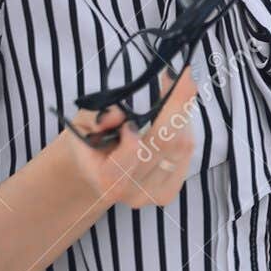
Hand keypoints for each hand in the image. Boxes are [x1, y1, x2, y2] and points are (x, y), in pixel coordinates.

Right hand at [57, 66, 198, 208]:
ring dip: (182, 116)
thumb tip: (119, 115)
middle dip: (177, 106)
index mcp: (106, 178)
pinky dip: (184, 131)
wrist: (91, 175)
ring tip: (174, 95)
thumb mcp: (83, 124)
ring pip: (182, 146)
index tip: (138, 111)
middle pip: (166, 144)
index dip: (142, 128)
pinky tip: (174, 120)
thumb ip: (98, 117)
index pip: (133, 152)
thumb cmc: (88, 144)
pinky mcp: (169, 192)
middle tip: (185, 76)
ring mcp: (153, 194)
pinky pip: (187, 154)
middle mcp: (132, 191)